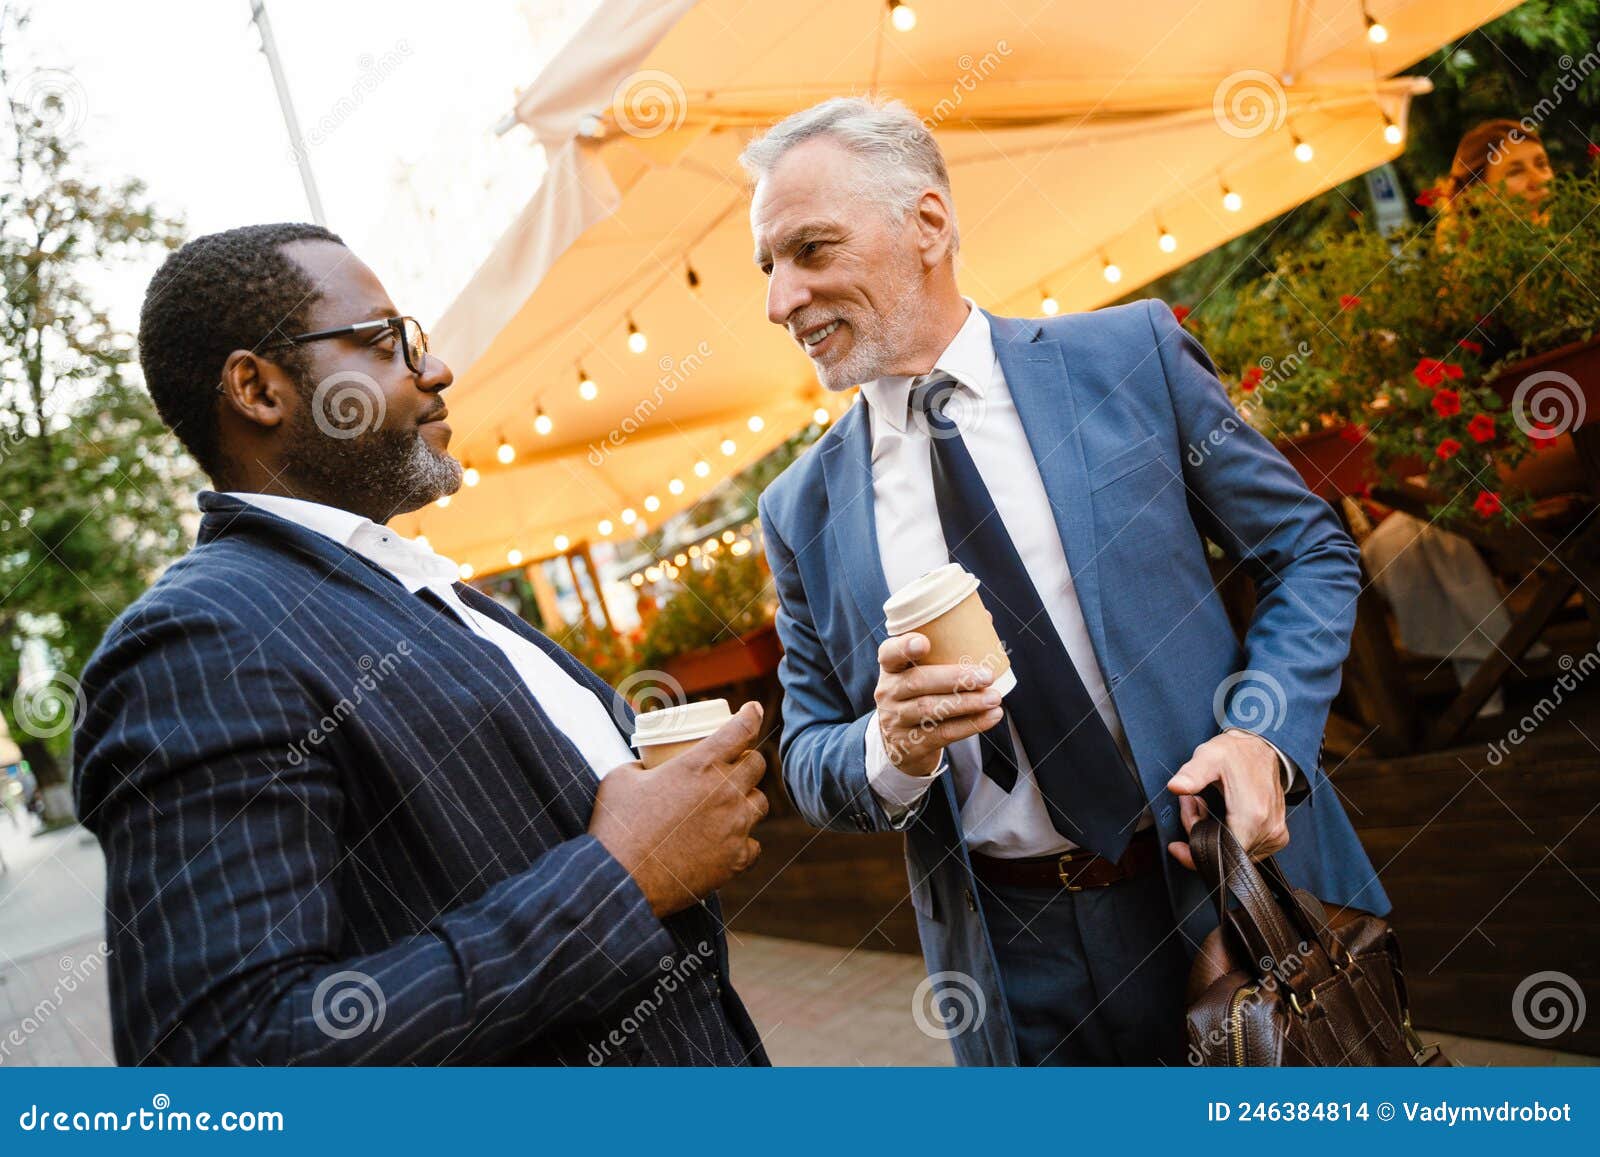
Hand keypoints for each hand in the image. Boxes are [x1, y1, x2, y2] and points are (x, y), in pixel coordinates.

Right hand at [589, 701, 768, 916]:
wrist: (621, 880)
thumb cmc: (617, 827)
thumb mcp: (621, 778)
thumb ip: (642, 765)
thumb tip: (647, 765)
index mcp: (700, 764)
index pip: (740, 730)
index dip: (750, 716)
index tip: (753, 710)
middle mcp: (725, 791)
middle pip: (757, 765)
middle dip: (747, 762)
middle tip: (733, 768)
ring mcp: (735, 826)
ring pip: (760, 804)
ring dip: (747, 800)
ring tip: (728, 807)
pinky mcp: (736, 859)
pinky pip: (754, 844)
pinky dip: (742, 841)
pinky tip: (726, 843)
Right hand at [874, 632, 1004, 777]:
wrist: (900, 744)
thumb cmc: (918, 695)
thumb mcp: (920, 671)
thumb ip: (946, 646)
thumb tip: (985, 617)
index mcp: (890, 668)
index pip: (889, 654)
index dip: (904, 647)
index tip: (924, 642)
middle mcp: (888, 693)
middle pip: (917, 683)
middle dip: (955, 678)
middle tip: (986, 675)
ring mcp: (897, 720)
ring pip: (931, 710)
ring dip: (968, 703)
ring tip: (994, 697)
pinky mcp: (911, 744)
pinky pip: (943, 734)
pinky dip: (971, 725)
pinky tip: (991, 717)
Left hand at [1164, 730, 1286, 869]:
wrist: (1263, 749)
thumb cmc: (1236, 753)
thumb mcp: (1209, 757)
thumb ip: (1192, 773)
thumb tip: (1175, 786)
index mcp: (1252, 816)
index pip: (1219, 854)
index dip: (1195, 852)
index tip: (1177, 845)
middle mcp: (1268, 831)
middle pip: (1223, 853)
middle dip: (1200, 834)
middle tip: (1192, 804)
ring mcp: (1274, 836)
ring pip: (1233, 852)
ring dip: (1212, 834)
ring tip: (1204, 805)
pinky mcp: (1276, 837)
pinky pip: (1245, 849)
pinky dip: (1228, 836)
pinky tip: (1221, 815)